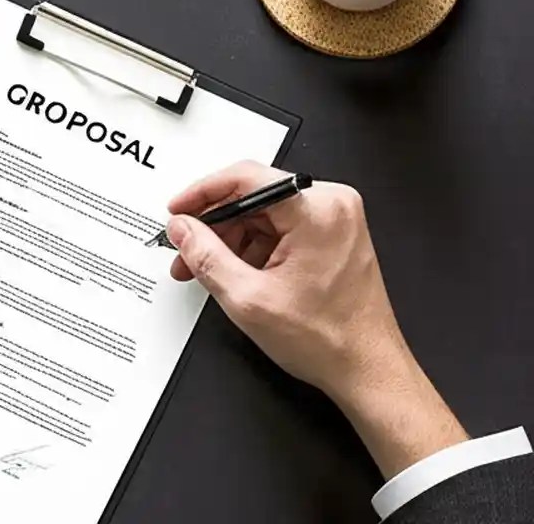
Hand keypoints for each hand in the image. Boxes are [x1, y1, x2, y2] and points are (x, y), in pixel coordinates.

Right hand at [166, 161, 465, 477]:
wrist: (366, 369)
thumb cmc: (327, 339)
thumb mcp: (248, 299)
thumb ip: (206, 256)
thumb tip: (182, 229)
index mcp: (318, 212)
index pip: (246, 178)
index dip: (202, 192)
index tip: (179, 209)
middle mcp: (332, 206)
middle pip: (253, 196)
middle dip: (213, 224)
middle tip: (184, 246)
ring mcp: (335, 219)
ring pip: (263, 214)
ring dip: (230, 238)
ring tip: (203, 268)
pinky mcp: (332, 234)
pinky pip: (280, 227)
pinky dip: (252, 247)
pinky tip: (231, 270)